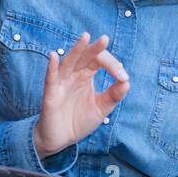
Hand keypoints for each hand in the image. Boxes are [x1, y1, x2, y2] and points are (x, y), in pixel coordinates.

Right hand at [34, 32, 129, 156]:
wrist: (60, 139)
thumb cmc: (78, 120)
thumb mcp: (101, 108)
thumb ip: (113, 96)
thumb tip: (127, 82)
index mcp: (86, 76)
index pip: (98, 61)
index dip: (112, 66)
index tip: (123, 77)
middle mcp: (73, 75)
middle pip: (84, 57)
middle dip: (95, 48)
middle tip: (105, 38)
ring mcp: (61, 83)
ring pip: (68, 62)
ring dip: (76, 50)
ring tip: (85, 37)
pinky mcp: (50, 95)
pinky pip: (50, 79)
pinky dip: (52, 68)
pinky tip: (53, 56)